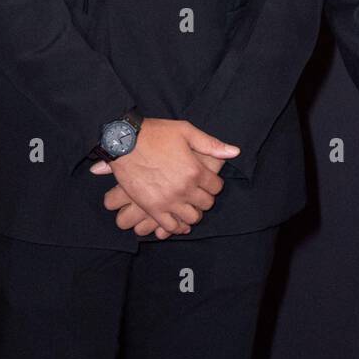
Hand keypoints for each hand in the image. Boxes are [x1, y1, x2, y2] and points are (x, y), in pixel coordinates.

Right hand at [89, 118, 237, 236]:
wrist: (124, 142)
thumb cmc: (156, 133)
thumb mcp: (186, 131)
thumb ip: (211, 144)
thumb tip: (234, 152)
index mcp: (195, 170)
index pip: (216, 187)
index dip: (213, 183)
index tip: (206, 180)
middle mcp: (184, 189)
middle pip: (206, 203)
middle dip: (204, 197)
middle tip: (197, 191)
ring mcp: (168, 201)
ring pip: (192, 218)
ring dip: (192, 212)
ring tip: (187, 205)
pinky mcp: (152, 208)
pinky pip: (170, 227)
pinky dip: (176, 227)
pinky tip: (177, 221)